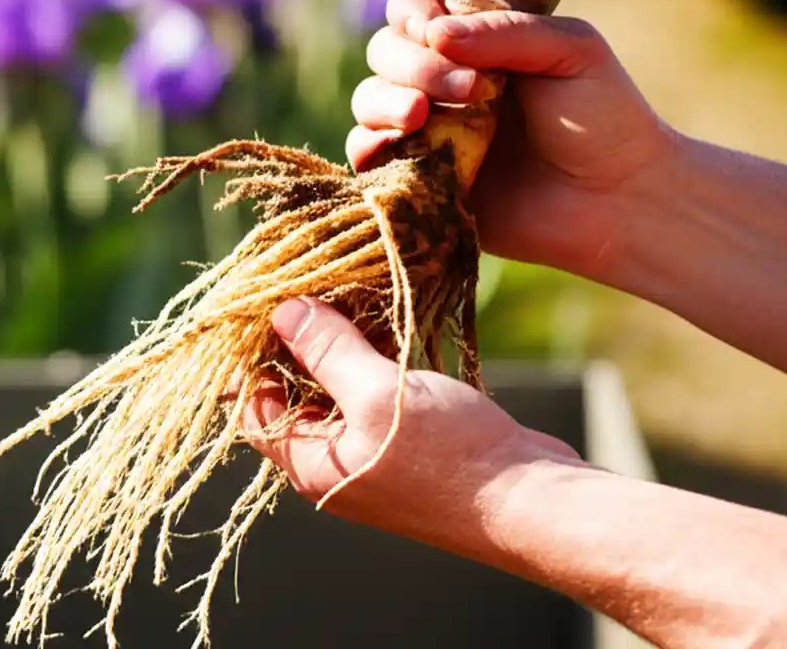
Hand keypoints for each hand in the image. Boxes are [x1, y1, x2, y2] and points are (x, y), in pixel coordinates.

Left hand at [243, 297, 581, 553]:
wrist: (534, 501)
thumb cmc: (452, 458)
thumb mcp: (379, 394)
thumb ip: (328, 352)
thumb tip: (283, 312)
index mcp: (312, 464)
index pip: (256, 407)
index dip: (252, 357)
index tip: (262, 305)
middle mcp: (337, 463)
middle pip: (297, 395)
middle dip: (299, 343)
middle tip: (307, 286)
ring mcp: (376, 455)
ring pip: (341, 390)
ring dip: (342, 346)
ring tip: (345, 292)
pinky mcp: (413, 443)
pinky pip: (379, 394)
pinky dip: (377, 359)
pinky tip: (388, 321)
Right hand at [347, 0, 678, 278]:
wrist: (616, 203)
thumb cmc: (605, 121)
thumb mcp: (570, 52)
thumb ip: (504, 32)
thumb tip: (433, 35)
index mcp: (477, 40)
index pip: (416, 3)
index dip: (411, 9)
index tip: (431, 29)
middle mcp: (444, 81)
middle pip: (385, 51)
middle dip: (411, 64)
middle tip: (469, 89)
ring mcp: (428, 131)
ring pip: (368, 100)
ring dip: (385, 102)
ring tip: (422, 118)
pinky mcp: (420, 179)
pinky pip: (367, 156)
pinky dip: (370, 145)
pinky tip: (402, 144)